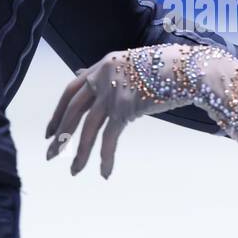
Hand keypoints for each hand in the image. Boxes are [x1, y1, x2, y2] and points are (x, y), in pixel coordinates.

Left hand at [45, 44, 229, 177]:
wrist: (187, 68)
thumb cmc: (166, 66)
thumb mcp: (130, 64)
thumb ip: (107, 74)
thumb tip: (80, 74)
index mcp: (102, 66)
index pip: (71, 91)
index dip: (58, 113)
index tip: (50, 131)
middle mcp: (103, 78)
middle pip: (73, 111)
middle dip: (60, 134)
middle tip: (51, 154)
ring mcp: (113, 93)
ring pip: (88, 128)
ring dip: (79, 152)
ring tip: (73, 171)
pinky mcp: (126, 108)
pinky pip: (110, 138)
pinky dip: (105, 157)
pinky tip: (104, 172)